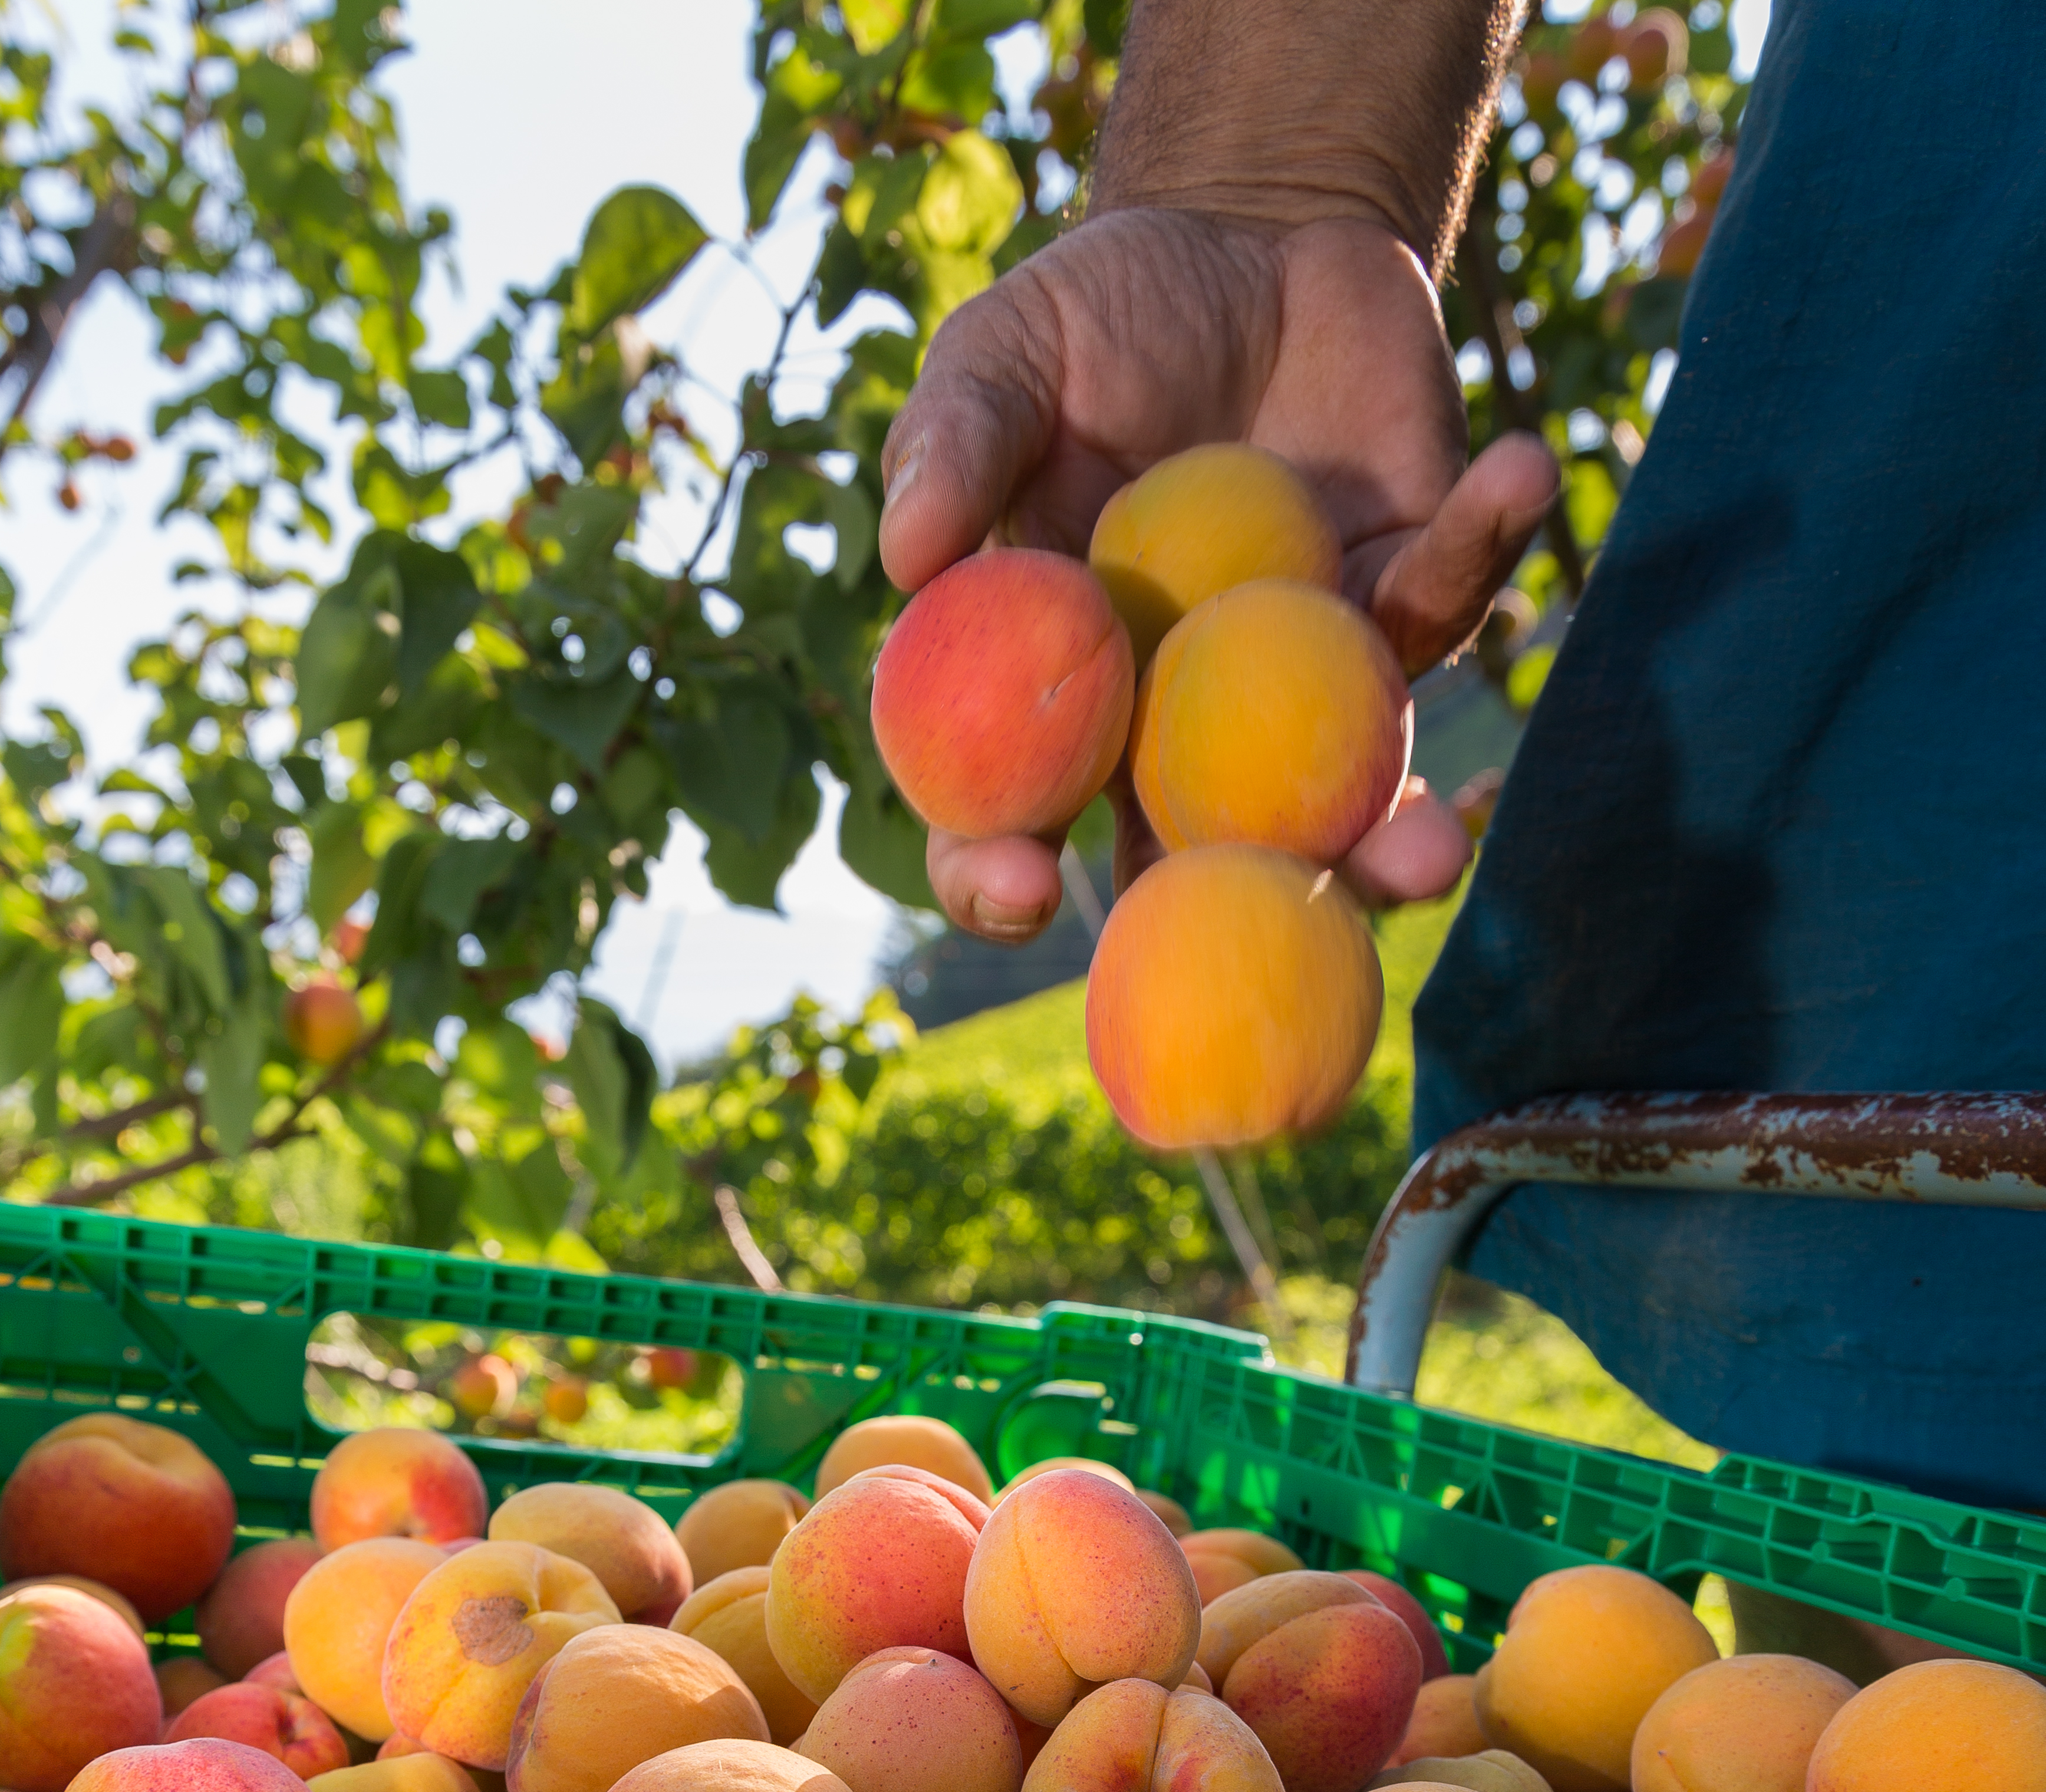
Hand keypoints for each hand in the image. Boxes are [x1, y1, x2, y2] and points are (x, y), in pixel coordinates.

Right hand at [876, 209, 1558, 935]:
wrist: (1253, 237)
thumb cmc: (1105, 318)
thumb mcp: (1008, 354)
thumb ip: (957, 442)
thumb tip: (903, 553)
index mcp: (1067, 695)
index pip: (1012, 818)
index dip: (1000, 875)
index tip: (1021, 887)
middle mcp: (1186, 722)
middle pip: (1202, 862)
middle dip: (1254, 920)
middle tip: (1276, 924)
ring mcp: (1304, 678)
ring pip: (1350, 796)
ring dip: (1399, 840)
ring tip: (1440, 846)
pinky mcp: (1406, 595)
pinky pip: (1448, 600)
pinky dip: (1486, 546)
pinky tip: (1517, 469)